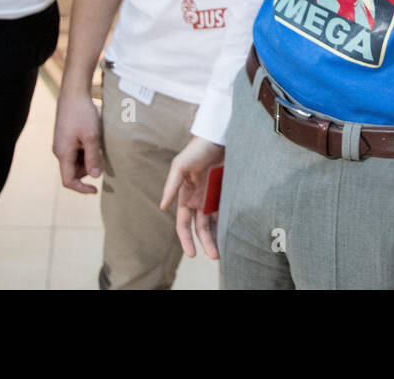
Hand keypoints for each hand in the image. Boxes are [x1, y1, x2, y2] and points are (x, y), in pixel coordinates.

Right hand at [52, 90, 102, 193]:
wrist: (74, 93)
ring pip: (76, 161)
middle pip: (74, 171)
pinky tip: (94, 137)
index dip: (81, 188)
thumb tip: (96, 176)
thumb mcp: (92, 137)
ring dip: (88, 158)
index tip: (96, 190)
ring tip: (97, 142)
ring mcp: (63, 144)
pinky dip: (86, 150)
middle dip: (88, 169)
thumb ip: (93, 157)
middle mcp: (60, 151)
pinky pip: (77, 151)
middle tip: (100, 154)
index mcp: (63, 154)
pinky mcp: (67, 137)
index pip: (68, 181)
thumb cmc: (82, 114)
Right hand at [161, 137, 225, 258]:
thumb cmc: (196, 150)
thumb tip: (162, 205)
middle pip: (200, 227)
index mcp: (185, 196)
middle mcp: (198, 200)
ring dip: (216, 237)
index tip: (192, 254)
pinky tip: (231, 234)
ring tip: (222, 252)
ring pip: (213, 223)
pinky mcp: (224, 192)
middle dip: (205, 243)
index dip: (186, 239)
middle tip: (214, 256)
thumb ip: (171, 185)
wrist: (217, 137)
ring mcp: (212, 197)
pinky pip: (225, 211)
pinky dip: (226, 223)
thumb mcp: (180, 165)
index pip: (183, 224)